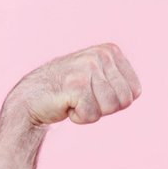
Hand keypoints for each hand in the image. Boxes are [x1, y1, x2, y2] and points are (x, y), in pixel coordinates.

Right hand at [4, 43, 141, 126]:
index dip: (116, 102)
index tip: (96, 94)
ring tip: (75, 99)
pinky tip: (66, 105)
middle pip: (125, 101)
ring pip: (110, 108)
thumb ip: (119, 81)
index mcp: (111, 51)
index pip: (134, 92)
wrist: (31, 97)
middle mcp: (101, 55)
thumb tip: (136, 93)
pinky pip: (92, 115)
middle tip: (85, 98)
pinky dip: (80, 118)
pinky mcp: (76, 84)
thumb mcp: (98, 77)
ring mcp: (87, 68)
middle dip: (106, 108)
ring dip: (92, 112)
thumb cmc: (68, 90)